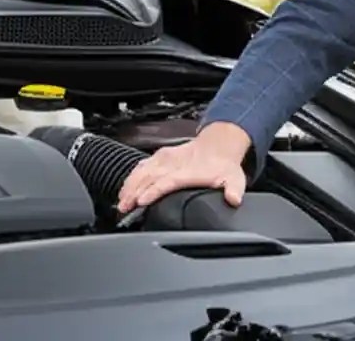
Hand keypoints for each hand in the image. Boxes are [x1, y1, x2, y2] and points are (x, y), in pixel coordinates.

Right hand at [116, 122, 250, 213]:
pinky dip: (131, 177)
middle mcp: (173, 164)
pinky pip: (141, 166)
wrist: (218, 146)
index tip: (141, 201)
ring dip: (129, 186)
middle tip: (123, 207)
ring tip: (120, 201)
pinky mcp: (160, 158)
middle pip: (148, 178)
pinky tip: (124, 189)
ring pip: (141, 171)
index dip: (152, 191)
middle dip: (133, 192)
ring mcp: (165, 160)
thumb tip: (234, 199)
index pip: (166, 182)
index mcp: (187, 171)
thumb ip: (233, 189)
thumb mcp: (234, 178)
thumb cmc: (222, 166)